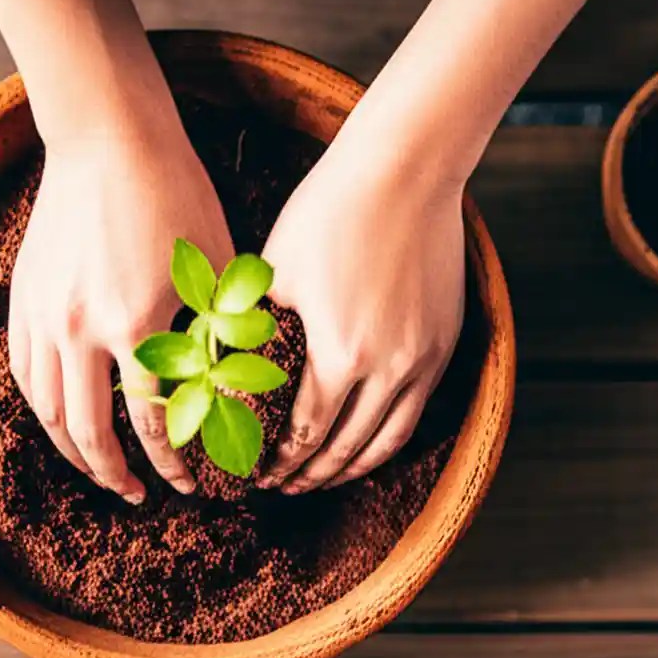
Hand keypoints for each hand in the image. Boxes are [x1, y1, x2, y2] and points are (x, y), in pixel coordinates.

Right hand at [8, 130, 234, 502]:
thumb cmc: (174, 194)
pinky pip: (25, 373)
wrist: (106, 139)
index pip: (154, 422)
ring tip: (98, 471)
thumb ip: (221, 334)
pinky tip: (62, 421)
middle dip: (118, 476)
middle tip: (140, 496)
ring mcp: (43, 316)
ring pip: (48, 411)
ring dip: (73, 452)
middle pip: (91, 434)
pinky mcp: (23, 300)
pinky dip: (42, 408)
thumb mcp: (215, 266)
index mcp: (137, 324)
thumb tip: (237, 396)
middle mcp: (81, 330)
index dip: (174, 463)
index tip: (191, 483)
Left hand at [258, 147, 465, 492]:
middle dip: (308, 475)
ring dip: (350, 468)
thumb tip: (212, 376)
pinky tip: (364, 443)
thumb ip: (248, 332)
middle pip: (344, 448)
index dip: (276, 462)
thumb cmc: (328, 211)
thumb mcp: (273, 273)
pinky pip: (416, 413)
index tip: (255, 474)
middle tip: (281, 488)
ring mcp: (423, 358)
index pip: (303, 434)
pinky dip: (387, 440)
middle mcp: (388, 367)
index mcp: (339, 353)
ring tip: (322, 478)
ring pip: (386, 441)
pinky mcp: (445, 344)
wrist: (406, 169)